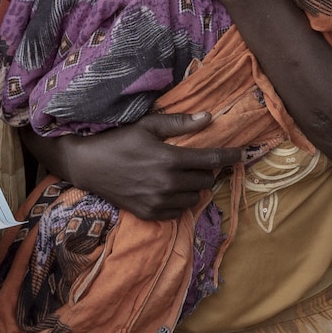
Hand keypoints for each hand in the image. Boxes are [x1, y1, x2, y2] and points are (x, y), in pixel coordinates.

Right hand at [51, 113, 238, 220]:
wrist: (87, 166)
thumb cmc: (118, 141)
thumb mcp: (147, 126)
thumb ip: (180, 124)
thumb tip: (209, 118)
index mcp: (169, 159)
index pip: (212, 160)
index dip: (231, 156)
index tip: (244, 153)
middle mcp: (167, 184)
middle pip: (206, 180)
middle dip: (206, 170)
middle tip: (194, 161)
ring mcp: (158, 202)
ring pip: (194, 198)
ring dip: (193, 187)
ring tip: (180, 176)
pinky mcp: (149, 214)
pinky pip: (178, 212)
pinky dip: (179, 202)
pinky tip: (168, 190)